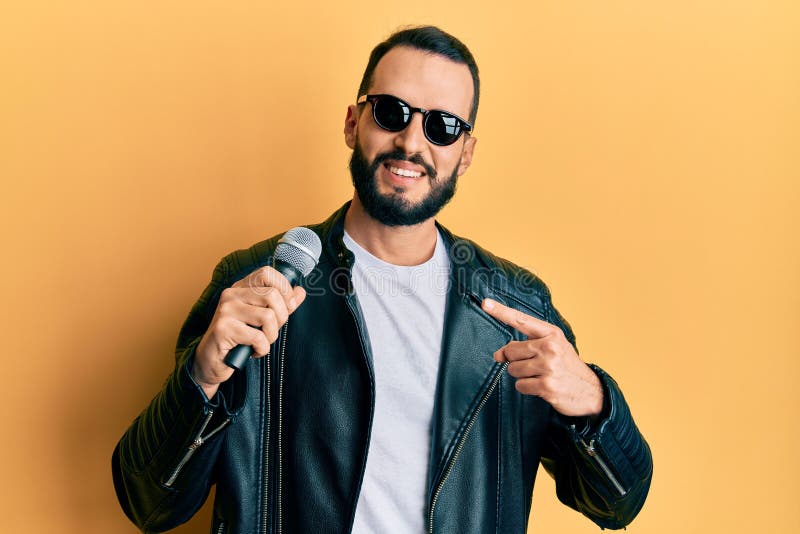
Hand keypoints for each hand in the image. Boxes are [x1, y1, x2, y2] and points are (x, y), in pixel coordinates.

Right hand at [193, 266, 306, 397]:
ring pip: (268, 316)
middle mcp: (231, 294)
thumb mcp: (263, 319)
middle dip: (281, 318)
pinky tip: (253, 352)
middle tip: (271, 331)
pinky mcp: (223, 329)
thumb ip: (281, 305)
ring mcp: (225, 310)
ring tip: (261, 343)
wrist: (212, 362)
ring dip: (271, 336)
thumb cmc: (239, 339)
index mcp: (241, 288)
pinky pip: (258, 337)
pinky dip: (262, 349)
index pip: (266, 273)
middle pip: (272, 295)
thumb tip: (300, 291)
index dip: (283, 288)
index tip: (286, 306)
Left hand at [481, 298, 601, 416]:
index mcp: (552, 334)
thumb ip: (525, 346)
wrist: (591, 392)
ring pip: (513, 369)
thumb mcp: (552, 349)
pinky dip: (527, 388)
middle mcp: (550, 347)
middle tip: (534, 365)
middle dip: (516, 360)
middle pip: (511, 351)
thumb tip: (497, 355)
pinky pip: (520, 385)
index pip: (521, 320)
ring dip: (522, 375)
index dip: (501, 311)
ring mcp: (548, 366)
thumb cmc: (566, 367)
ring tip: (540, 375)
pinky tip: (542, 387)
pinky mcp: (546, 385)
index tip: (486, 303)